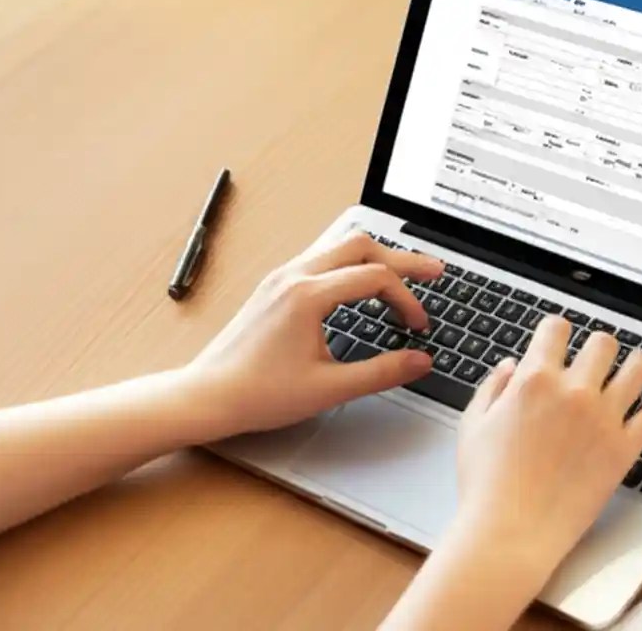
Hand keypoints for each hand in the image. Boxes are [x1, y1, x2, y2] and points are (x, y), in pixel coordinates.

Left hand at [186, 231, 443, 437]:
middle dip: (401, 259)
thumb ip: (382, 372)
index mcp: (307, 296)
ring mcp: (282, 278)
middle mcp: (294, 276)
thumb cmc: (259, 393)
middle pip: (361, 245)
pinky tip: (361, 286)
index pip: (375, 277)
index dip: (407, 299)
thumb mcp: (329, 388)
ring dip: (375, 258)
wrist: (208, 395)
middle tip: (433, 271)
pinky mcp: (275, 287)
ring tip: (403, 275)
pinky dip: (351, 266)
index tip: (418, 327)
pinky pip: (321, 259)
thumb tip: (420, 361)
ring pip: (339, 247)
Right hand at [454, 316, 641, 575]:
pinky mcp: (624, 449)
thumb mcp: (472, 426)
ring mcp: (604, 420)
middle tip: (596, 356)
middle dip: (597, 346)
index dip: (556, 330)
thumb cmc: (487, 485)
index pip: (556, 329)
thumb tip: (508, 366)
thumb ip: (492, 388)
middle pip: (602, 344)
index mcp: (534, 380)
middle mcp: (574, 392)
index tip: (558, 337)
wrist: (511, 531)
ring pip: (637, 370)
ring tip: (634, 366)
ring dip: (635, 363)